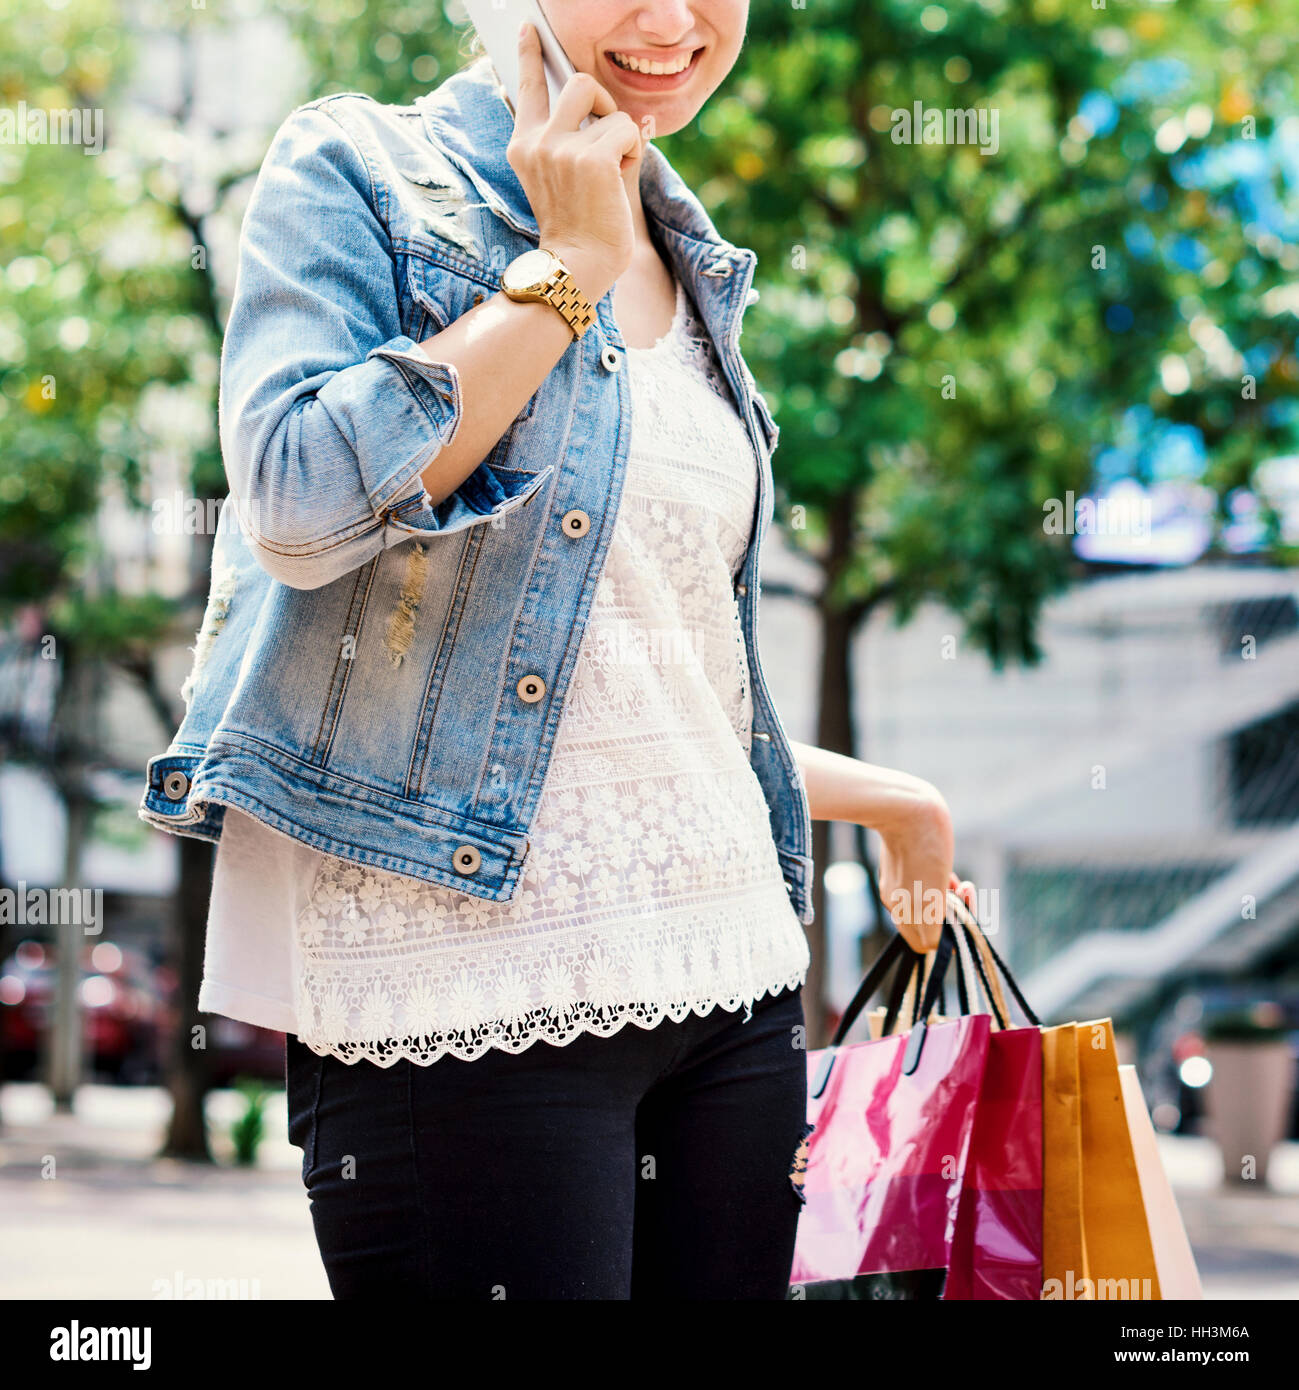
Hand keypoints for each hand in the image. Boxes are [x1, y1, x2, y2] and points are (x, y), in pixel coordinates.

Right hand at [507, 22, 642, 303]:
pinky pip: (626, 129)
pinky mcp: (590, 158)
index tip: (530, 29)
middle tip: (610, 137)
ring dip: (620, 130)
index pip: (526, 87)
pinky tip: (620, 179)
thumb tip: (641, 116)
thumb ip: (592, 143)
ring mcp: (560, 147)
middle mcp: (537, 141)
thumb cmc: (580, 229)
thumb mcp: (573, 180)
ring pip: (606, 104)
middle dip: (604, 102)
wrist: (577, 267)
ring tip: (615, 167)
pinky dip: (634, 152)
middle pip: (579, 81)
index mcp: (525, 146)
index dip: (531, 55)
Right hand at [874, 786, 975, 953]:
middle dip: (953, 914)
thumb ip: (930, 926)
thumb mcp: (930, 895)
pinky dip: (942, 883)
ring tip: (961, 882)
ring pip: (931, 904)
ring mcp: (900, 882)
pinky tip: (950, 872)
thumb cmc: (922, 848)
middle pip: (930, 924)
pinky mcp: (904, 864)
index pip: (926, 943)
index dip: (948, 935)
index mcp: (901, 911)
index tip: (961, 916)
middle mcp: (898, 900)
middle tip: (965, 893)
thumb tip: (934, 947)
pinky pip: (927, 886)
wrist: (907, 806)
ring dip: (951, 898)